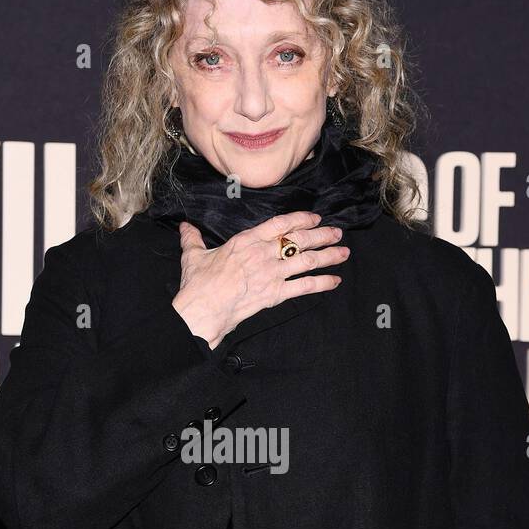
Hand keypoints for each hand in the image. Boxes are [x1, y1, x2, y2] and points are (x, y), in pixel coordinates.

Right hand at [171, 211, 349, 349]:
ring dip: (328, 255)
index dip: (301, 219)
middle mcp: (263, 253)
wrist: (203, 309)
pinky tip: (335, 281)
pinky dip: (322, 283)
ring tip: (344, 253)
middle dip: (322, 235)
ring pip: (307, 260)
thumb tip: (185, 227)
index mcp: (246, 241)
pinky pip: (304, 286)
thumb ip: (192, 239)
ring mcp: (271, 273)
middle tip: (337, 232)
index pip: (280, 223)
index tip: (314, 218)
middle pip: (299, 239)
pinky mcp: (275, 294)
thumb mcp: (193, 256)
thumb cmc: (197, 284)